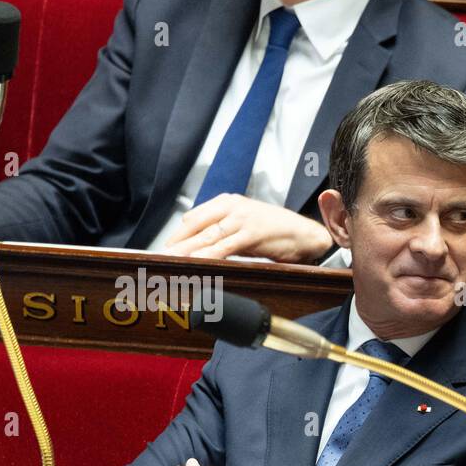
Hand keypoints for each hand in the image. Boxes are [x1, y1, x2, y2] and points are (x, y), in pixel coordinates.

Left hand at [164, 193, 332, 263]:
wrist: (307, 234)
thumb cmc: (277, 232)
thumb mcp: (246, 227)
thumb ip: (225, 233)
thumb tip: (202, 248)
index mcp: (228, 202)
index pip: (194, 218)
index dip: (177, 235)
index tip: (164, 250)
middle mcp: (232, 206)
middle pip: (195, 226)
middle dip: (176, 244)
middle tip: (159, 258)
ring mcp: (241, 219)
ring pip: (207, 236)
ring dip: (187, 250)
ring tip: (170, 261)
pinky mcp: (252, 233)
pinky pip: (224, 246)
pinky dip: (209, 255)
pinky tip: (197, 263)